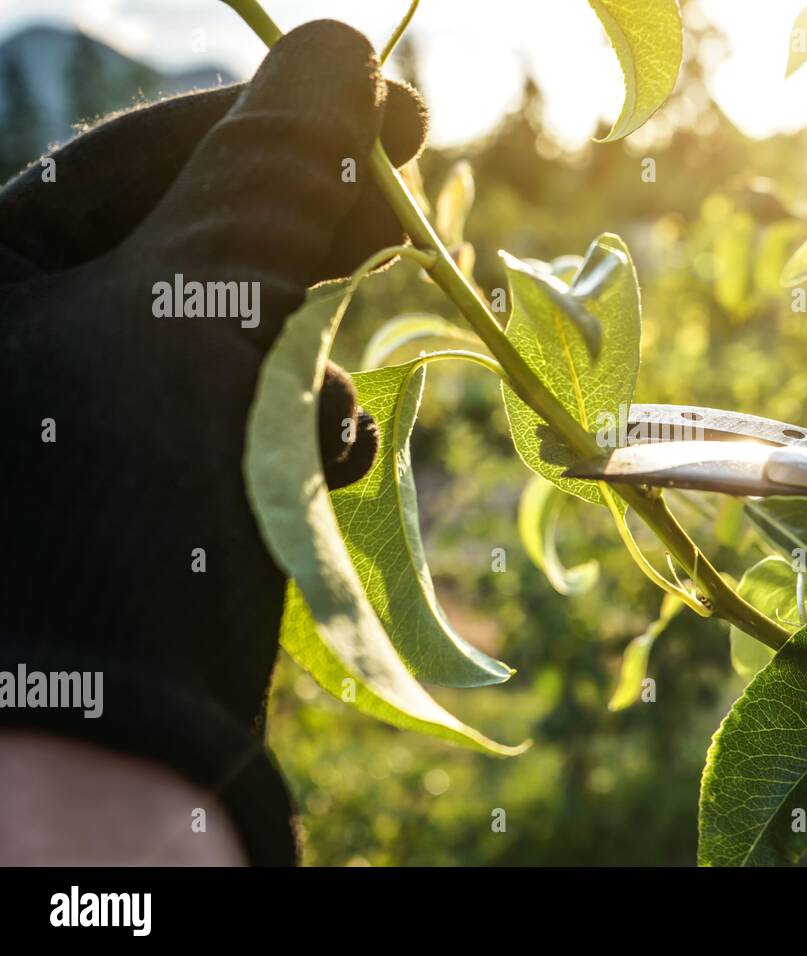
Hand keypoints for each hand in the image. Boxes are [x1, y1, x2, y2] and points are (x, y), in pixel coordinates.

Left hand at [0, 20, 426, 863]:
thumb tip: (336, 49)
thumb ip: (267, 174)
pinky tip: (333, 462)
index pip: (142, 154)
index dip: (273, 125)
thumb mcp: (197, 310)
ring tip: (351, 401)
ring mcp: (83, 417)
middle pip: (193, 240)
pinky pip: (236, 413)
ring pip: (231, 332)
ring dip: (314, 352)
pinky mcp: (147, 485)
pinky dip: (297, 427)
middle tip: (412, 228)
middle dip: (310, 247)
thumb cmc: (123, 502)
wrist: (120, 738)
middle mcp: (24, 338)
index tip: (394, 108)